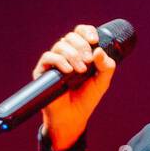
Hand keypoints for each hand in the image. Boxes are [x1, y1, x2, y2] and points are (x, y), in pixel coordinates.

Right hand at [33, 24, 117, 150]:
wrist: (73, 118)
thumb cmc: (86, 99)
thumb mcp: (102, 82)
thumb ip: (106, 67)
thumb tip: (99, 50)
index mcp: (80, 53)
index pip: (80, 33)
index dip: (87, 31)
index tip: (94, 40)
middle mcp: (65, 54)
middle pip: (70, 37)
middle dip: (82, 46)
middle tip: (89, 61)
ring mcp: (53, 62)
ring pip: (60, 45)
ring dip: (73, 55)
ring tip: (81, 70)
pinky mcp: (43, 71)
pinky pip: (48, 57)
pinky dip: (60, 61)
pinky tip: (69, 70)